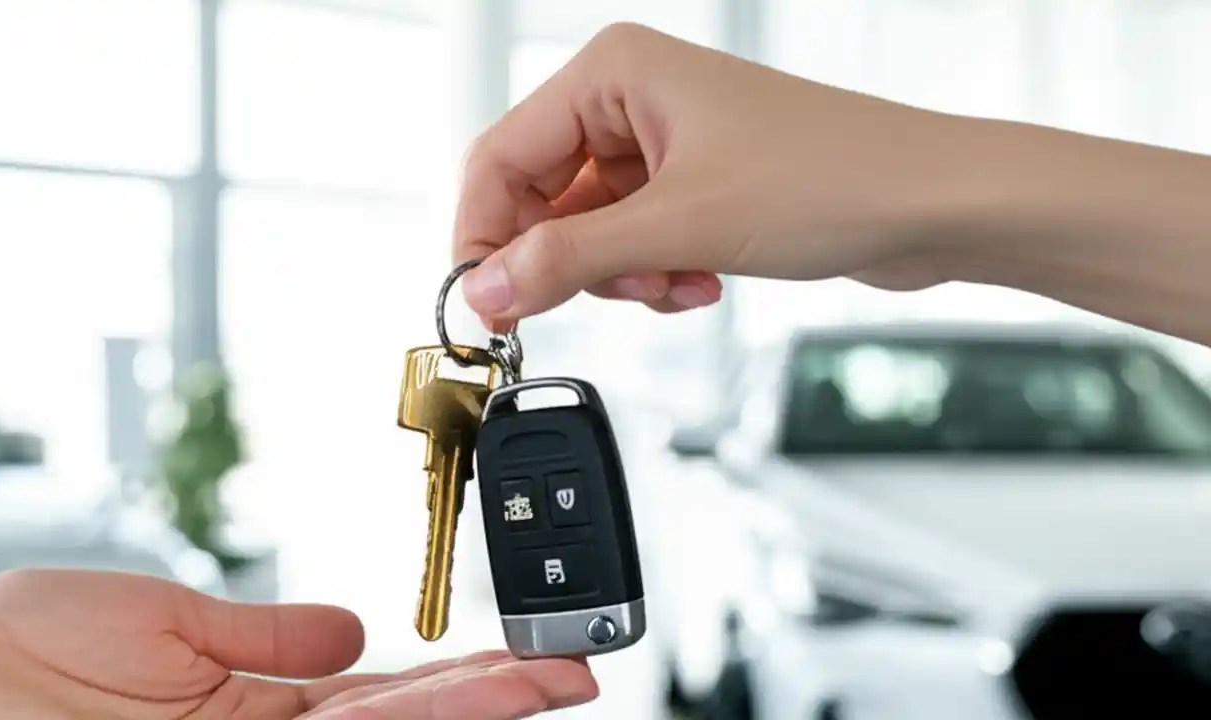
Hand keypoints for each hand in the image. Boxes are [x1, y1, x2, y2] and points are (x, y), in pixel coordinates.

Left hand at [0, 569, 597, 718]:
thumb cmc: (3, 660)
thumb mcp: (155, 616)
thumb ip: (262, 628)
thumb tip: (355, 627)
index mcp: (245, 700)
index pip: (379, 690)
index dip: (457, 669)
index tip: (522, 647)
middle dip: (497, 695)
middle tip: (580, 665)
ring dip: (479, 709)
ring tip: (557, 677)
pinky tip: (471, 700)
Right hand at [454, 23, 1210, 345]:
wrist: (933, 204)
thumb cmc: (831, 178)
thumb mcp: (679, 228)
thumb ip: (567, 261)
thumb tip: (482, 291)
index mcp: (613, 72)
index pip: (500, 158)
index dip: (484, 237)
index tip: (482, 305)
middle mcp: (632, 99)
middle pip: (542, 199)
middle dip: (570, 262)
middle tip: (602, 299)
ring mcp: (664, 144)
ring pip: (588, 231)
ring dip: (621, 276)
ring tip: (676, 285)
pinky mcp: (694, 185)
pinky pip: (634, 242)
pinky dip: (655, 274)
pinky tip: (700, 282)